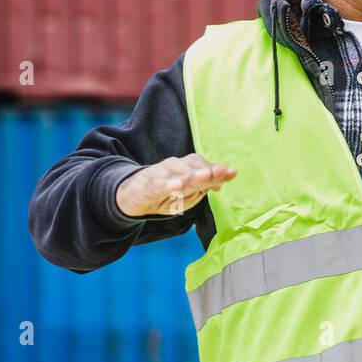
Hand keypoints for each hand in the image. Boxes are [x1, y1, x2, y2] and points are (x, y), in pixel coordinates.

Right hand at [115, 153, 236, 217]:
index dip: (216, 169)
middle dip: (206, 171)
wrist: (130, 195)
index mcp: (184, 169)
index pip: (202, 166)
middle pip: (192, 168)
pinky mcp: (146, 186)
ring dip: (190, 176)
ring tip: (203, 177)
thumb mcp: (185, 192)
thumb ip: (205, 184)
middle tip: (218, 172)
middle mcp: (173, 168)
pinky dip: (167, 185)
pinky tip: (176, 185)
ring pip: (177, 174)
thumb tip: (224, 180)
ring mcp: (159, 175)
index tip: (231, 172)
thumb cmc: (162, 193)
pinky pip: (157, 185)